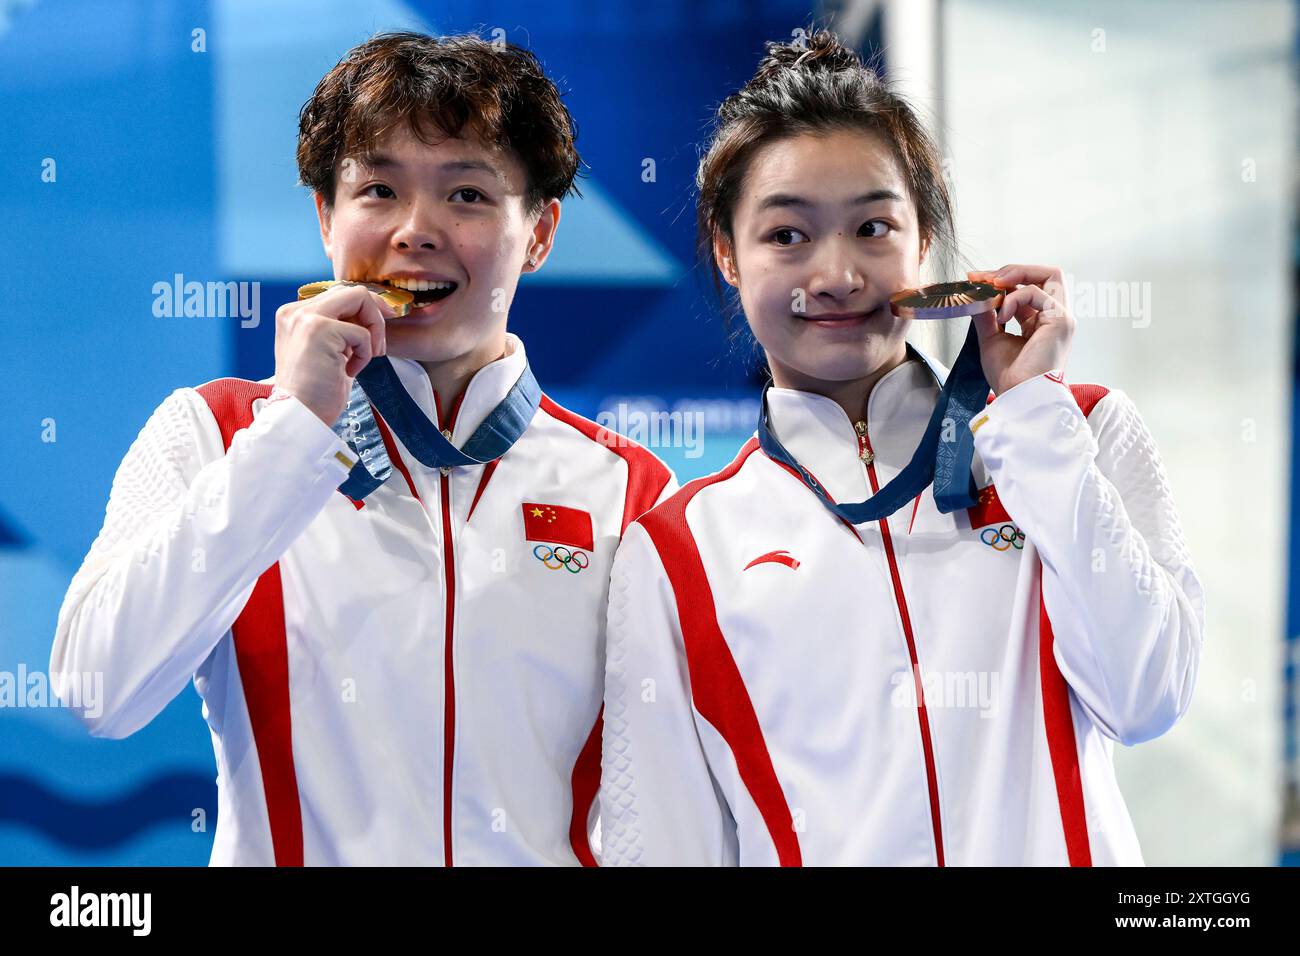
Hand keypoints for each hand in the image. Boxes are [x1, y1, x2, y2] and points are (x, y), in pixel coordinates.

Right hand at [272, 284, 393, 425]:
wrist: (298, 417)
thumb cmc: (315, 393)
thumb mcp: (327, 353)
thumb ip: (339, 331)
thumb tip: (370, 317)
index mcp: (294, 315)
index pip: (339, 297)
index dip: (365, 310)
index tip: (381, 324)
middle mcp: (296, 312)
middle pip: (351, 291)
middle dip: (375, 313)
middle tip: (380, 342)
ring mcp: (306, 318)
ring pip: (359, 299)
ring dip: (374, 331)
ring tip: (366, 358)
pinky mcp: (319, 330)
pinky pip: (362, 333)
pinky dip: (365, 355)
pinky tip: (350, 371)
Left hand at [966, 264, 1074, 395]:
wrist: (1018, 396)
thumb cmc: (1009, 377)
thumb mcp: (991, 339)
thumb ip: (987, 315)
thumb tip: (976, 294)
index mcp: (1039, 322)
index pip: (1027, 287)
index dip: (1003, 280)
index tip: (976, 279)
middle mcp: (1054, 317)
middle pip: (1045, 274)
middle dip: (1013, 270)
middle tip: (986, 277)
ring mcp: (1061, 317)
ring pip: (1048, 275)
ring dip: (1013, 276)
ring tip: (991, 290)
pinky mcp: (1061, 320)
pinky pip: (1036, 292)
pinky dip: (1013, 298)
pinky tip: (1001, 315)